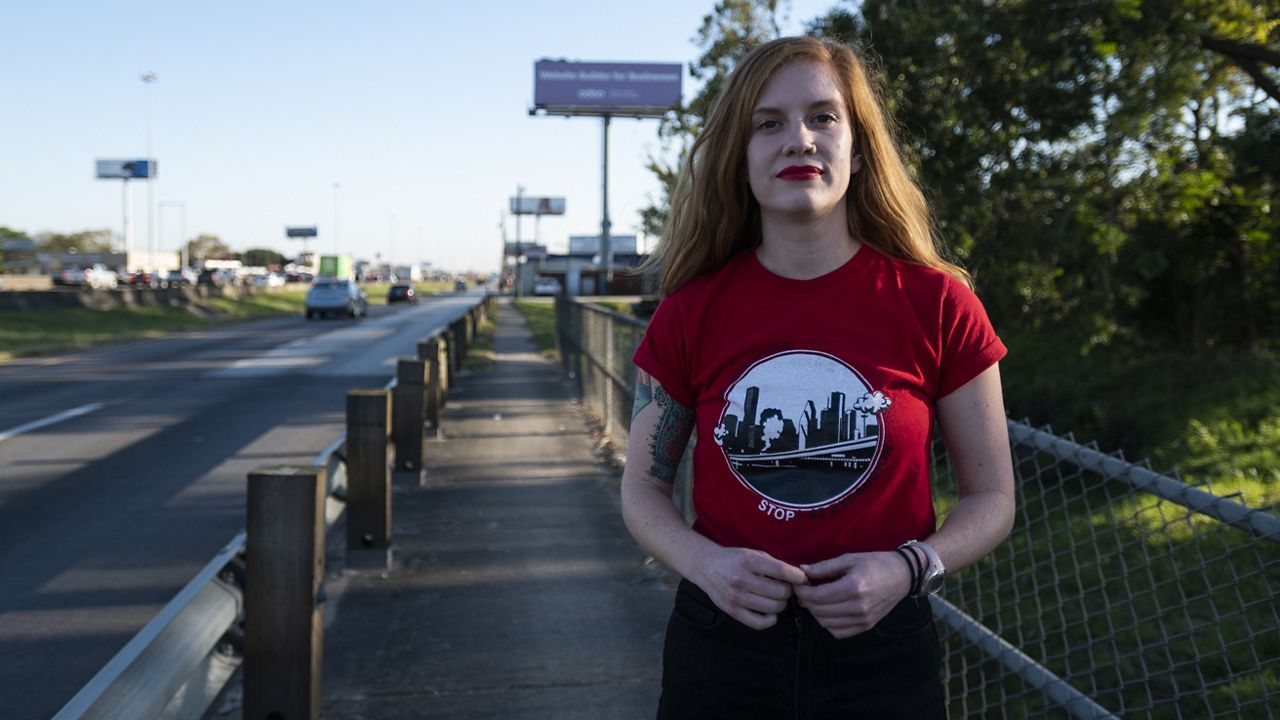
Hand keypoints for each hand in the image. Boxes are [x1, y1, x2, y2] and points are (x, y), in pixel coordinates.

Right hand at [695, 546, 807, 629]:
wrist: (706, 567)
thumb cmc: (734, 559)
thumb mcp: (753, 553)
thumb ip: (775, 564)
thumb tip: (800, 578)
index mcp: (747, 561)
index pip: (781, 571)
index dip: (797, 577)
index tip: (802, 579)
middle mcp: (740, 579)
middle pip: (780, 592)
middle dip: (788, 590)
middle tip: (785, 587)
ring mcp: (736, 597)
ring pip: (773, 607)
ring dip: (781, 603)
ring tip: (777, 597)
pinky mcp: (732, 611)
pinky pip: (760, 623)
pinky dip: (771, 619)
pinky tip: (770, 611)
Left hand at [793, 552, 911, 638]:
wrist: (902, 576)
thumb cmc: (875, 563)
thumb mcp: (849, 559)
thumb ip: (825, 567)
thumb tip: (802, 571)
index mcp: (853, 587)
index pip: (817, 596)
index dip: (802, 591)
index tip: (797, 584)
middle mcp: (858, 607)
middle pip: (819, 611)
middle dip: (806, 601)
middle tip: (804, 591)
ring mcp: (863, 619)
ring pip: (826, 623)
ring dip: (816, 612)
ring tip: (815, 599)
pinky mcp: (866, 626)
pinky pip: (838, 632)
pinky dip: (828, 623)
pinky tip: (829, 610)